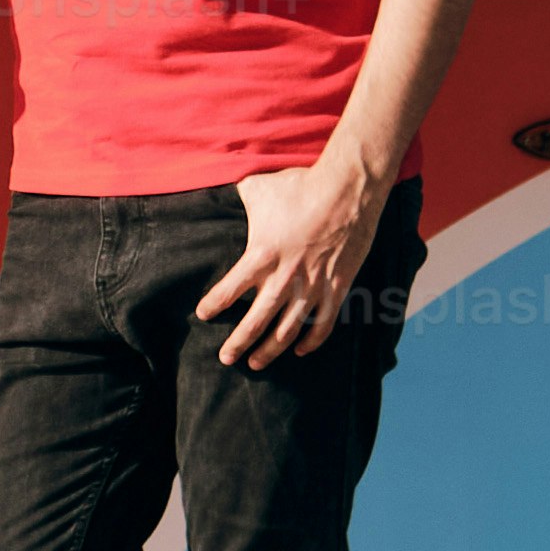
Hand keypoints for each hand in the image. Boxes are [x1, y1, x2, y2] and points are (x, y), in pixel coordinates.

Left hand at [192, 151, 391, 367]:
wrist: (347, 190)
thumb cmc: (300, 186)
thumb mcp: (258, 188)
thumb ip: (238, 197)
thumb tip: (222, 190)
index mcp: (261, 256)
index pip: (229, 290)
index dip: (214, 305)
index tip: (203, 315)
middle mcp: (284, 278)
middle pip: (255, 321)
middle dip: (238, 343)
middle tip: (225, 357)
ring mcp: (313, 286)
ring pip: (287, 331)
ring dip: (270, 350)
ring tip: (255, 363)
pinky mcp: (337, 288)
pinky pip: (323, 324)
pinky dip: (311, 341)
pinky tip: (299, 350)